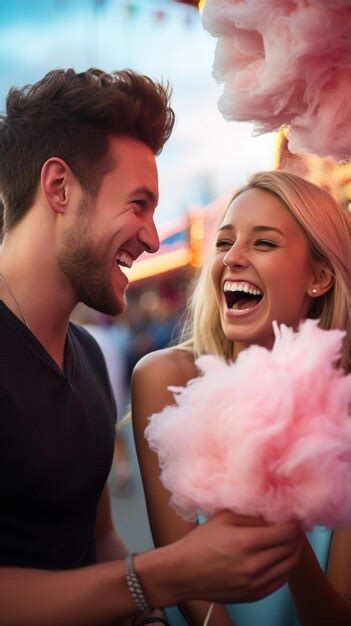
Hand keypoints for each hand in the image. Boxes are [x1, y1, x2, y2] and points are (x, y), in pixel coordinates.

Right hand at [172, 509, 302, 604]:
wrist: (183, 572)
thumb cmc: (201, 541)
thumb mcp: (224, 518)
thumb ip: (251, 515)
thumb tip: (274, 512)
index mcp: (247, 542)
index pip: (287, 532)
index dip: (295, 523)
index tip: (294, 516)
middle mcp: (255, 565)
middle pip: (291, 548)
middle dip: (296, 536)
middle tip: (294, 526)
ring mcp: (255, 583)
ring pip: (289, 566)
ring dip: (293, 551)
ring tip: (289, 540)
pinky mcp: (254, 595)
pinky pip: (280, 581)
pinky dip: (284, 568)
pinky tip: (278, 558)